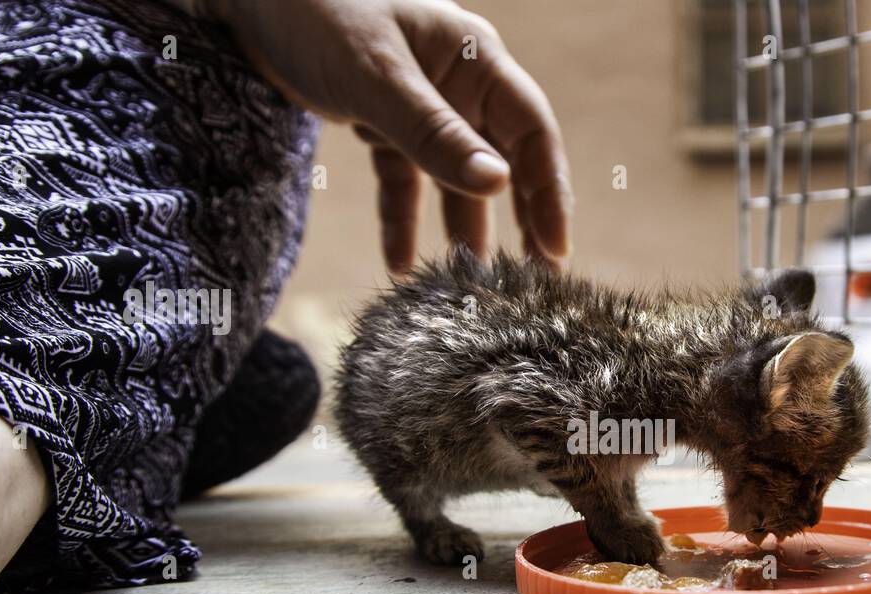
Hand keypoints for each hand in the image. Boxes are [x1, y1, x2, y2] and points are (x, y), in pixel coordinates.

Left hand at [207, 0, 571, 272]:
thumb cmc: (314, 12)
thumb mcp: (376, 77)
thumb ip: (434, 133)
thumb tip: (498, 186)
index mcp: (474, 58)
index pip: (532, 133)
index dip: (549, 193)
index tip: (556, 251)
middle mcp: (458, 83)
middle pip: (505, 161)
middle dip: (520, 222)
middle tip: (535, 285)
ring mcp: (422, 105)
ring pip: (455, 179)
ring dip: (462, 230)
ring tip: (469, 289)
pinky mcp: (382, 123)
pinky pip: (404, 181)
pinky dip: (402, 220)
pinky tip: (399, 264)